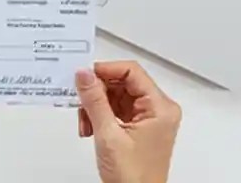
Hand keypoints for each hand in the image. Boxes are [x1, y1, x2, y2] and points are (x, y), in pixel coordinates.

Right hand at [75, 61, 181, 182]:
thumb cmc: (134, 178)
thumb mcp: (108, 135)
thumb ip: (94, 101)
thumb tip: (84, 75)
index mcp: (160, 108)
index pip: (132, 72)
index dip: (106, 70)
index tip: (85, 75)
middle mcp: (158, 110)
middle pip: (122, 83)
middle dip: (98, 92)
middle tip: (80, 100)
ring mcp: (148, 119)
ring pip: (116, 96)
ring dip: (96, 106)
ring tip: (85, 121)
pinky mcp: (138, 128)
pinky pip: (115, 109)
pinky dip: (100, 115)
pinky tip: (90, 126)